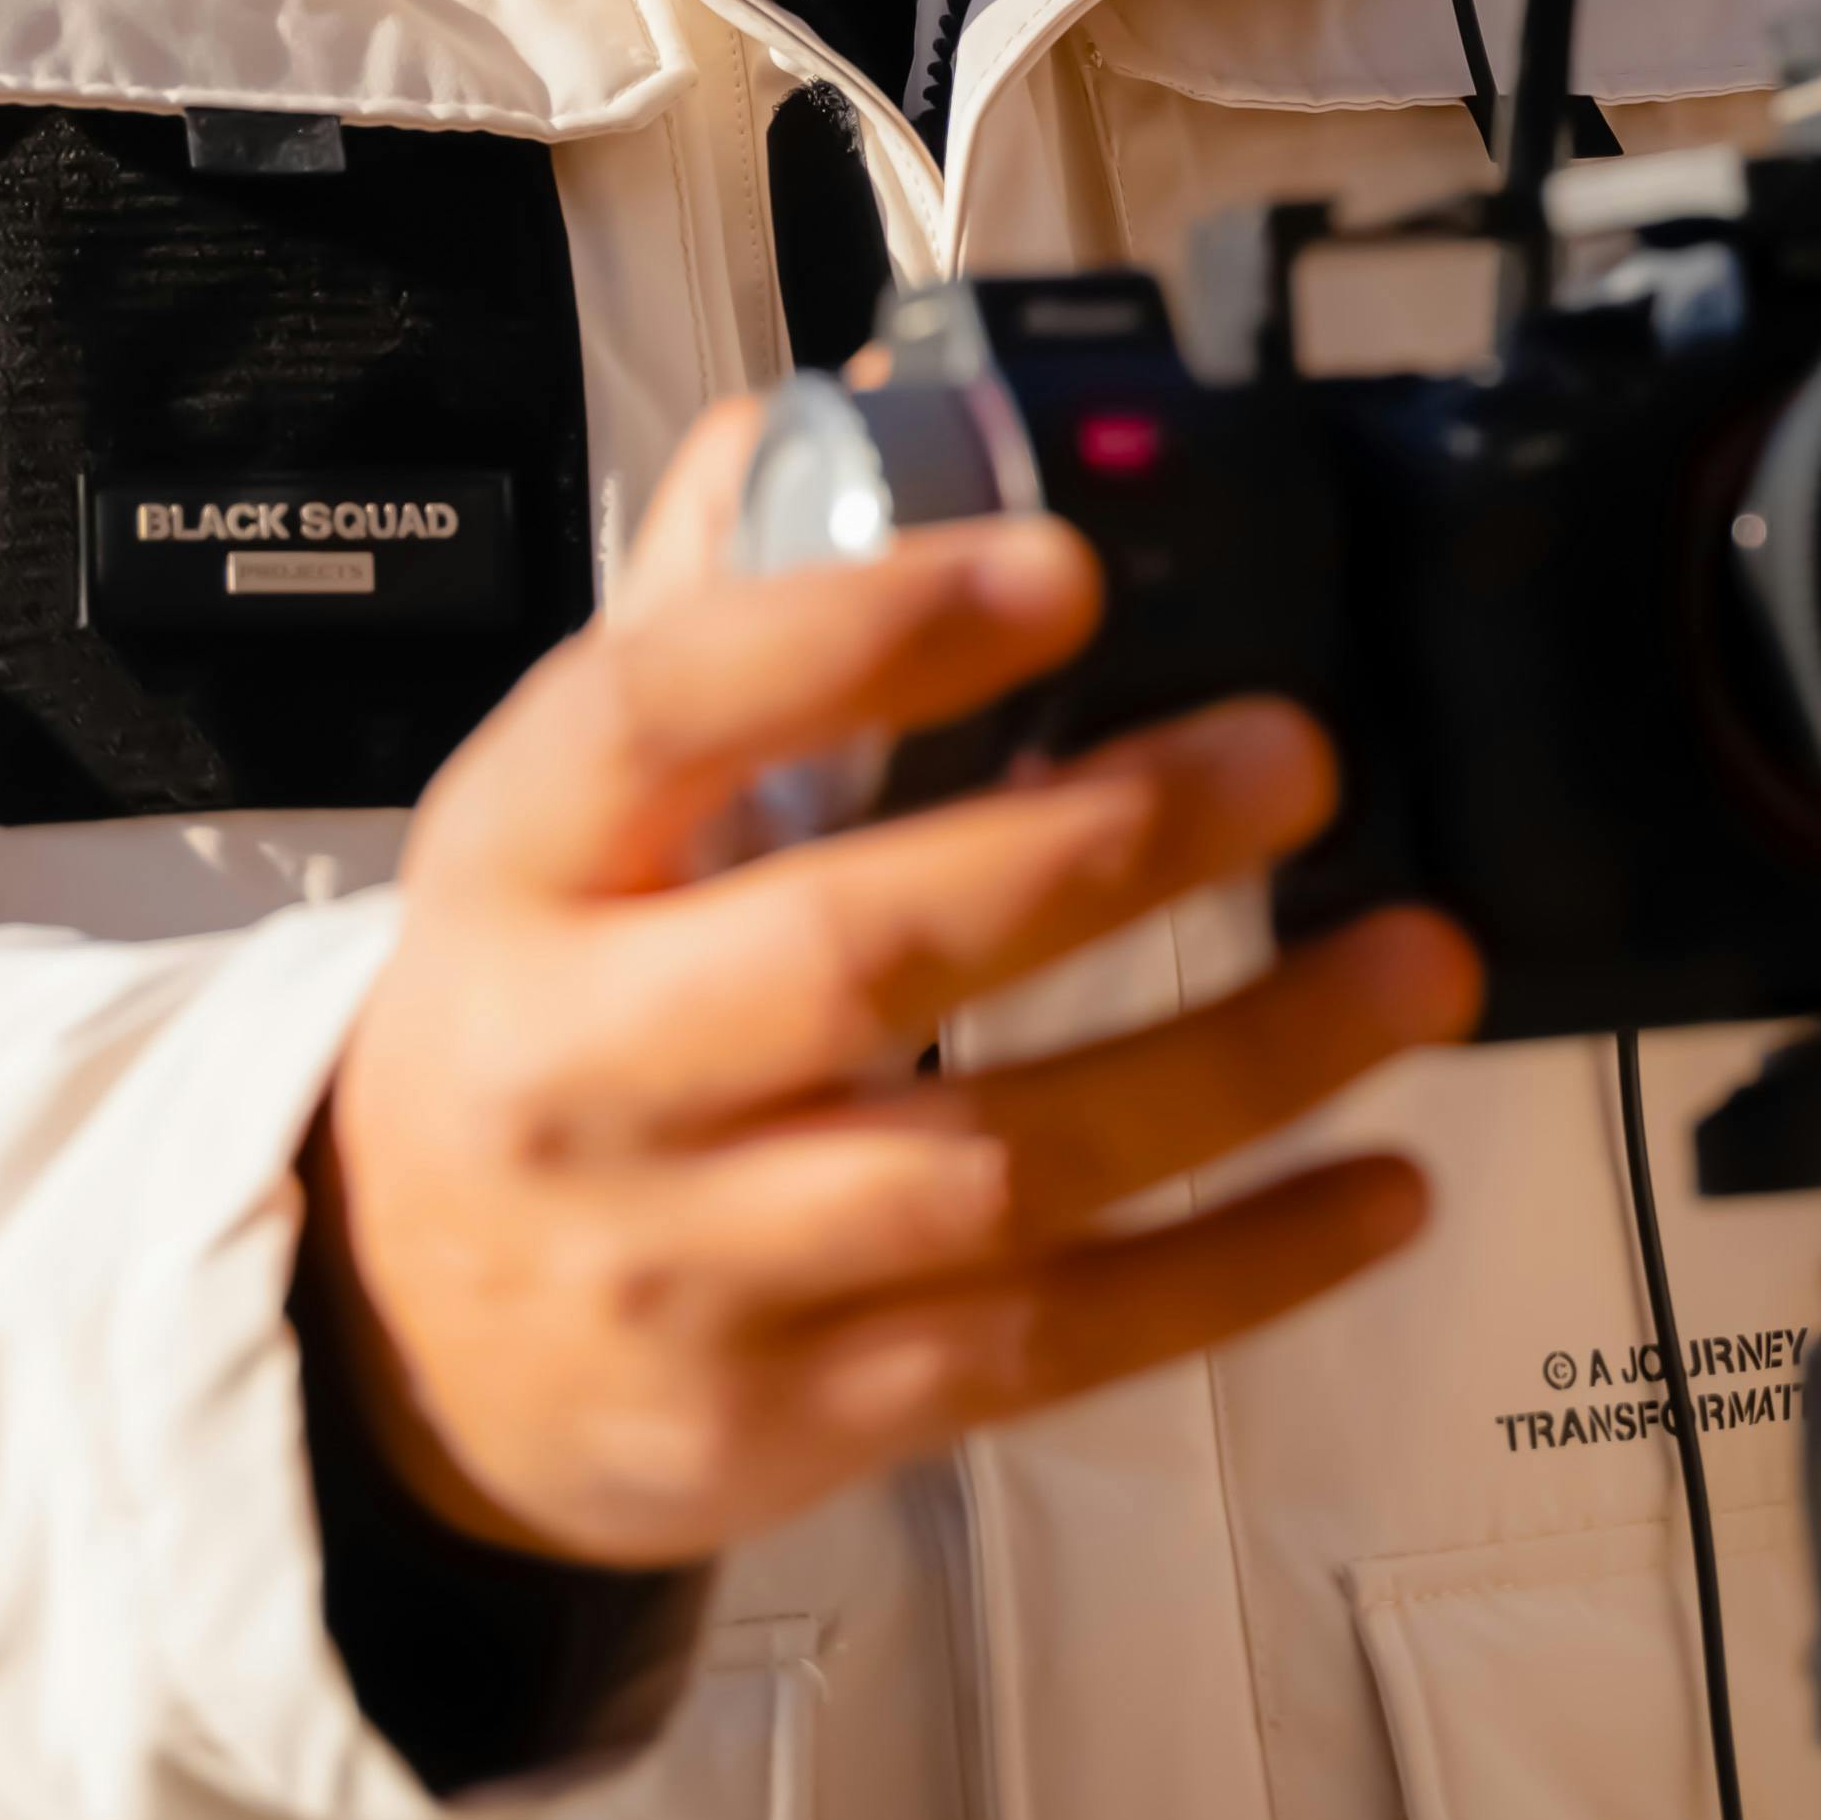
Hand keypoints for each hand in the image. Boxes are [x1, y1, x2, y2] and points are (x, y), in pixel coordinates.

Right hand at [309, 409, 1478, 1567]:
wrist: (406, 1343)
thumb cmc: (531, 1021)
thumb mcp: (555, 816)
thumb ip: (710, 608)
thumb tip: (855, 410)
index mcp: (523, 869)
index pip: (663, 715)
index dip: (863, 630)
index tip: (1061, 570)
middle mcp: (588, 1068)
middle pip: (855, 955)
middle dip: (1102, 849)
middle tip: (1295, 757)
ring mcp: (693, 1257)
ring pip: (993, 1167)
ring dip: (1236, 1063)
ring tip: (1414, 963)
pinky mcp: (800, 1408)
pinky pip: (1047, 1339)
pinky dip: (1236, 1267)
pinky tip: (1376, 1186)